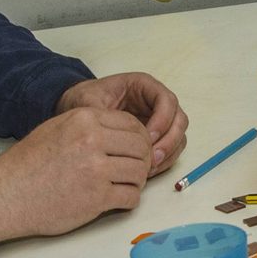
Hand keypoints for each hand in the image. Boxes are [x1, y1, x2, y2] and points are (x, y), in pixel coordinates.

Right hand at [0, 107, 154, 247]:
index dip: (139, 139)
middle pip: (141, 147)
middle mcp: (93, 140)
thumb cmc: (26, 165)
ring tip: (124, 185)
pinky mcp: (97, 198)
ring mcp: (96, 170)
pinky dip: (128, 200)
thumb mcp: (56, 129)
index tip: (134, 151)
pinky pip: (131, 197)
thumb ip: (88, 126)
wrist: (4, 196)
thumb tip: (120, 132)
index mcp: (84, 119)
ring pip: (140, 172)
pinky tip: (117, 200)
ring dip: (136, 181)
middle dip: (142, 160)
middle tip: (134, 171)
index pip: (132, 124)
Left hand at [58, 73, 188, 173]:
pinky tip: (147, 171)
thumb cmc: (83, 100)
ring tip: (148, 168)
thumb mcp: (87, 101)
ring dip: (169, 154)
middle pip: (179, 120)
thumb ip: (101, 112)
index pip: (166, 100)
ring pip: (178, 137)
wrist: (76, 110)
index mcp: (143, 86)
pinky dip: (164, 162)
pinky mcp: (156, 138)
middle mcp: (155, 103)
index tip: (147, 137)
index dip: (163, 119)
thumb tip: (112, 132)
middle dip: (169, 140)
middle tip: (152, 157)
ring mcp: (159, 121)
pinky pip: (170, 151)